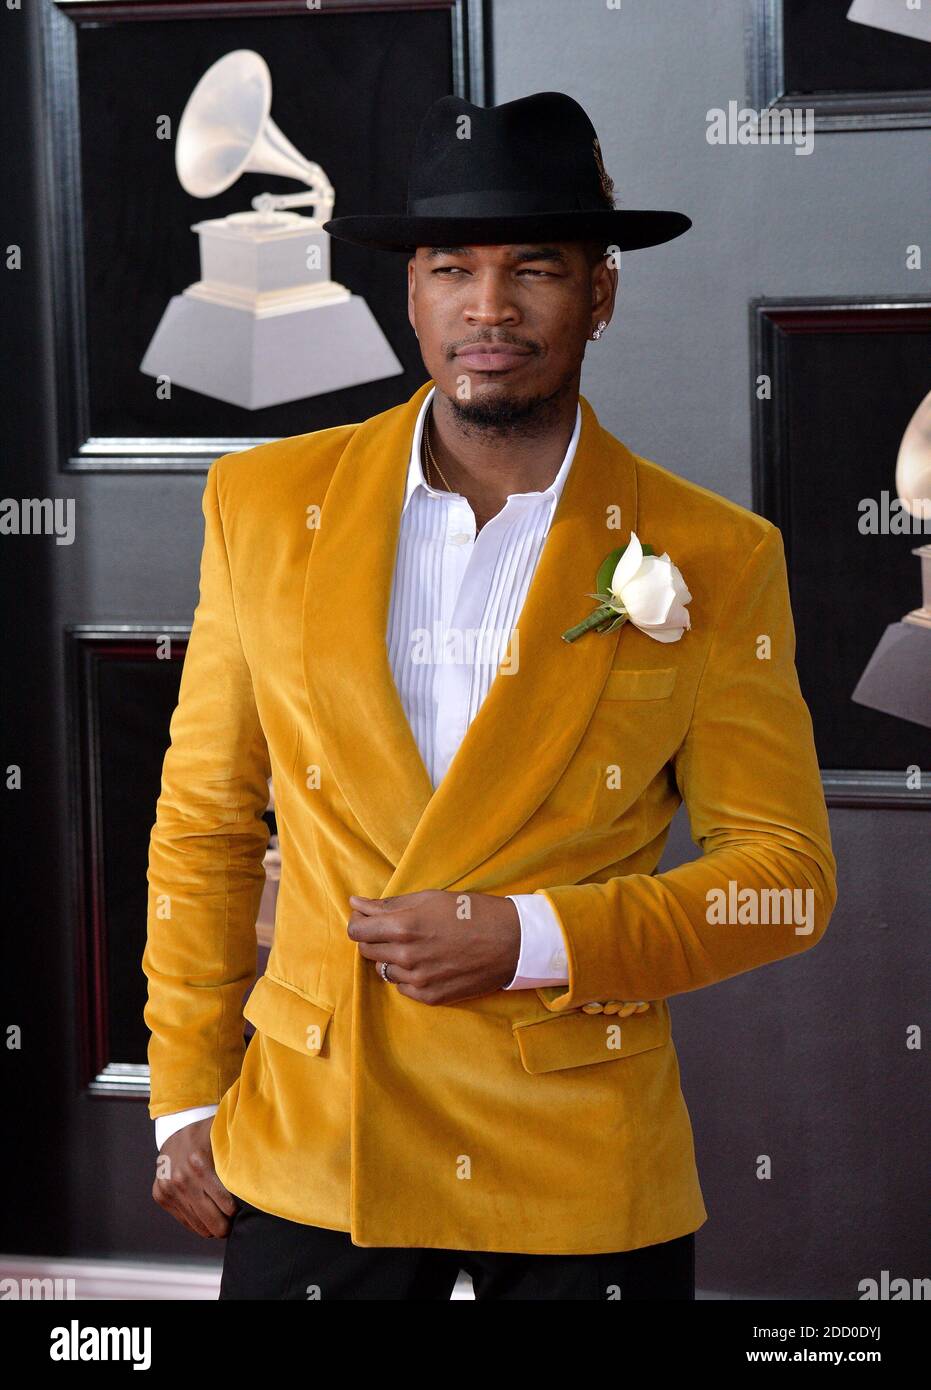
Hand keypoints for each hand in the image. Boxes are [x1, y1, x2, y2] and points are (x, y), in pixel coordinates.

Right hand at [152, 1116, 238, 1237]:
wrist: (175, 1128)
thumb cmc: (208, 1134)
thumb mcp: (226, 1138)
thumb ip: (242, 1154)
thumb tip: (268, 1172)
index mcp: (200, 1164)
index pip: (228, 1206)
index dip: (239, 1211)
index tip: (246, 1208)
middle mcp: (182, 1179)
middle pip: (214, 1223)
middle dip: (228, 1225)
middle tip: (236, 1219)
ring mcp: (169, 1189)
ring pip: (199, 1227)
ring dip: (213, 1225)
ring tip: (224, 1218)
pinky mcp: (160, 1196)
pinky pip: (186, 1222)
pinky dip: (199, 1222)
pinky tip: (208, 1213)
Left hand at [347, 890, 520, 1004]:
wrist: (510, 942)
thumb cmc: (470, 912)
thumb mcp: (429, 898)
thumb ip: (389, 905)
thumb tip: (355, 903)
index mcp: (403, 927)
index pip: (356, 930)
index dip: (359, 921)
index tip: (367, 917)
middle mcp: (406, 957)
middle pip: (366, 951)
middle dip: (375, 938)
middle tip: (396, 929)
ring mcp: (417, 980)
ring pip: (384, 970)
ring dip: (392, 958)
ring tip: (419, 945)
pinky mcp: (429, 997)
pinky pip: (402, 986)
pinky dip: (408, 974)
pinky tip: (429, 961)